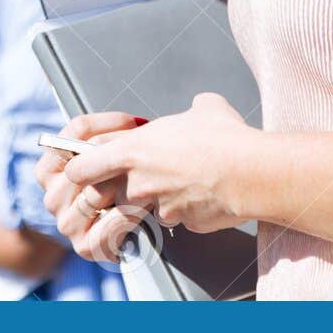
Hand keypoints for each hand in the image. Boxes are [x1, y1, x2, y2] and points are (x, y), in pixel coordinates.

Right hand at [37, 111, 149, 263]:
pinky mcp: (84, 246)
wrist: (120, 238)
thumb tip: (136, 126)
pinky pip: (109, 225)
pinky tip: (143, 208)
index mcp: (48, 170)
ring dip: (124, 186)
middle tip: (145, 151)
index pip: (75, 131)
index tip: (134, 124)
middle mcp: (51, 197)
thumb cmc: (114, 190)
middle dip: (117, 156)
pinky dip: (128, 215)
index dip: (108, 123)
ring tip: (148, 179)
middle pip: (84, 164)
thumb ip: (108, 140)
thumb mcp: (105, 160)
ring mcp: (66, 223)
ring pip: (96, 193)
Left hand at [64, 94, 258, 236]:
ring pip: (142, 209)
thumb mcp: (203, 108)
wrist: (251, 172)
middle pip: (108, 193)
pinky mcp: (180, 224)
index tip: (84, 169)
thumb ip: (190, 110)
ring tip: (183, 183)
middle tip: (140, 178)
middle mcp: (137, 182)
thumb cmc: (225, 138)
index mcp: (131, 150)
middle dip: (117, 189)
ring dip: (154, 200)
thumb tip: (200, 107)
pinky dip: (184, 211)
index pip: (82, 167)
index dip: (80, 170)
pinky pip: (174, 219)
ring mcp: (157, 207)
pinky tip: (203, 196)